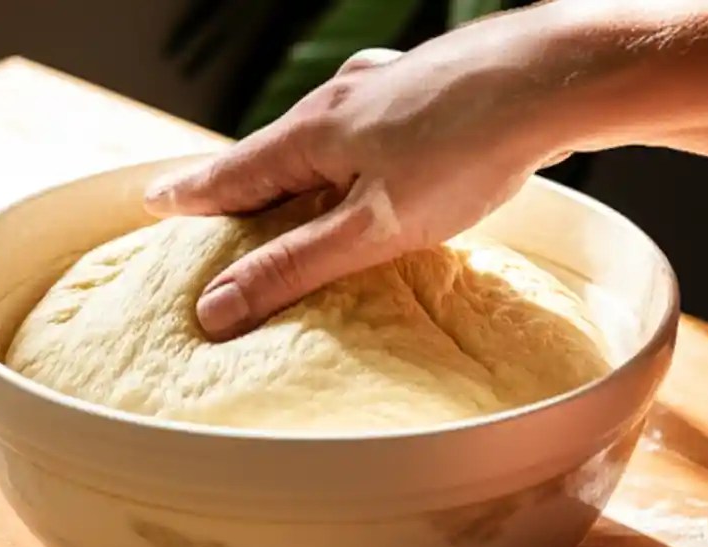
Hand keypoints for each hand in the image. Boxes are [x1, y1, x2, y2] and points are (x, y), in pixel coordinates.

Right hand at [144, 8, 598, 339]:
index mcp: (313, 131)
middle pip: (275, 150)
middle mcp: (340, 97)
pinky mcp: (429, 84)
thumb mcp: (372, 229)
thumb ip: (294, 268)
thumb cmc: (465, 152)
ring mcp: (386, 84)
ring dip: (302, 167)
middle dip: (244, 182)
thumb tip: (213, 308)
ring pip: (326, 134)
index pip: (231, 172)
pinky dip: (354, 153)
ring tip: (289, 192)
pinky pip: (371, 125)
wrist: (555, 77)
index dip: (191, 195)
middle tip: (214, 205)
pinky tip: (378, 162)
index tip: (152, 202)